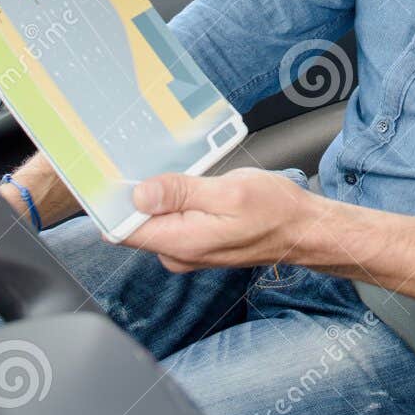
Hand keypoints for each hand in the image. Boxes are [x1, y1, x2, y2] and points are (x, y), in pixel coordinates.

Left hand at [118, 168, 320, 272]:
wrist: (302, 230)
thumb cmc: (275, 211)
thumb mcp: (229, 191)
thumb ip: (181, 193)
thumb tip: (140, 194)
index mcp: (181, 242)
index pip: (123, 228)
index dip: (113, 200)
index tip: (112, 173)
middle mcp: (177, 253)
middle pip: (135, 222)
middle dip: (139, 191)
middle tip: (156, 160)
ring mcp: (186, 251)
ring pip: (154, 219)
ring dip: (160, 194)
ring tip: (183, 171)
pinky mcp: (195, 244)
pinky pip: (171, 221)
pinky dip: (175, 201)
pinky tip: (192, 184)